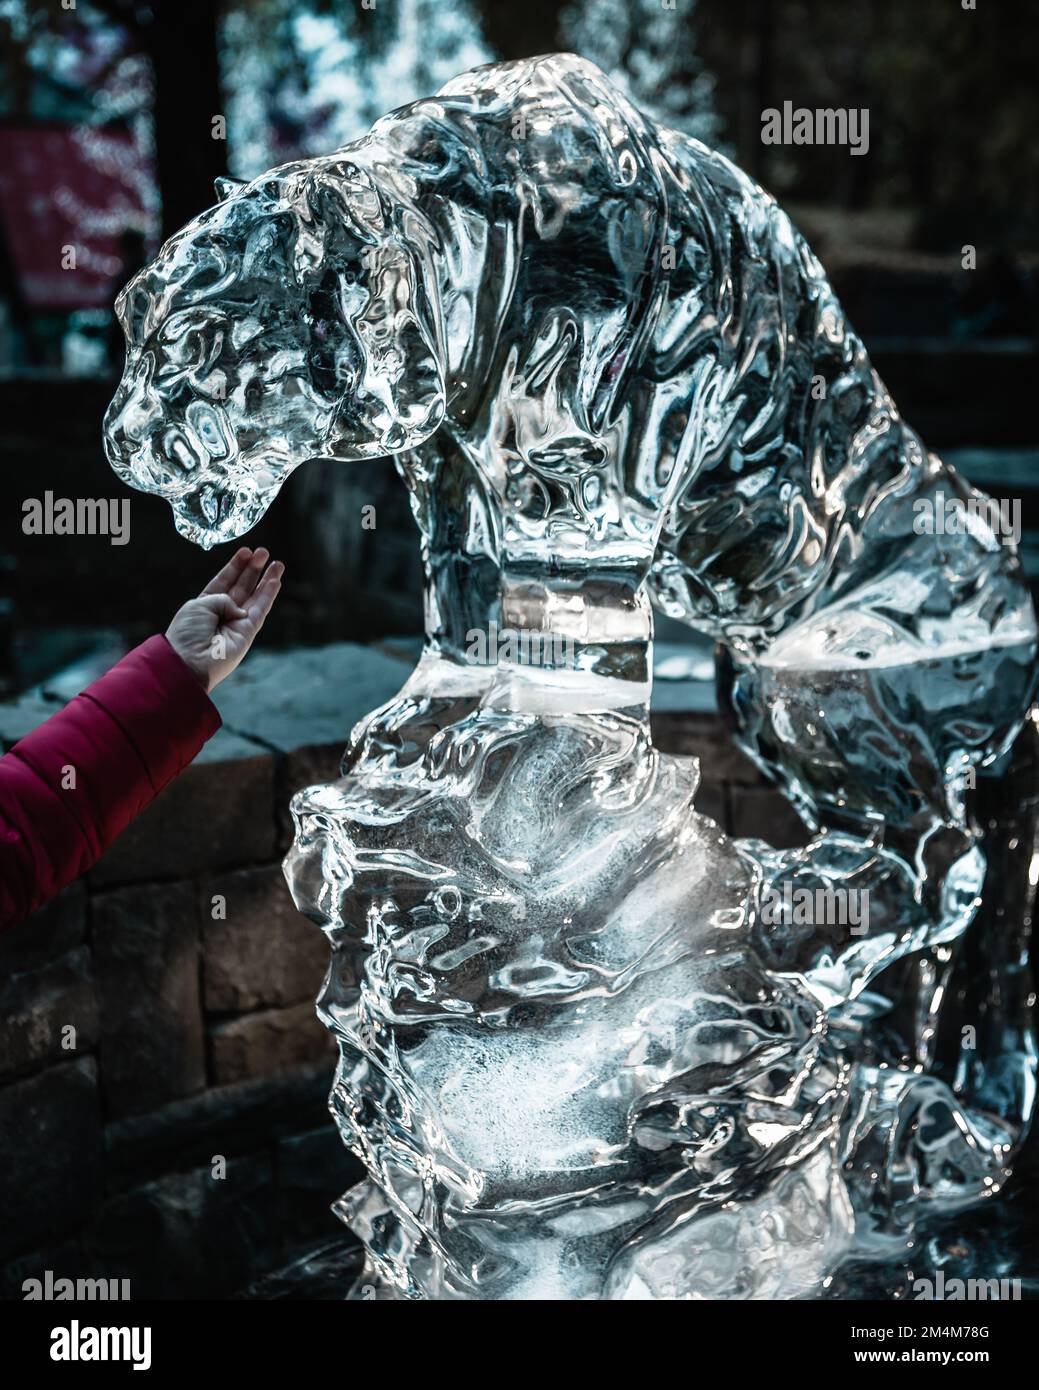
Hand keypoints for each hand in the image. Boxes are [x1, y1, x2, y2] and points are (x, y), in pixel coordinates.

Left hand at [166, 547, 283, 691]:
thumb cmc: (188, 633)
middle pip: (242, 586)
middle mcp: (223, 613)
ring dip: (266, 579)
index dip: (235, 566)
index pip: (224, 581)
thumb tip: (241, 609)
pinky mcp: (248, 633)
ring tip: (277, 563)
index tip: (245, 551)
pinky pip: (261, 610)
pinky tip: (275, 581)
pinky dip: (268, 595)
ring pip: (255, 596)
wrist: (189, 661)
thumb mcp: (200, 604)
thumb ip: (223, 598)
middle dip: (253, 569)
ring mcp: (237, 623)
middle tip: (263, 551)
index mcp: (206, 604)